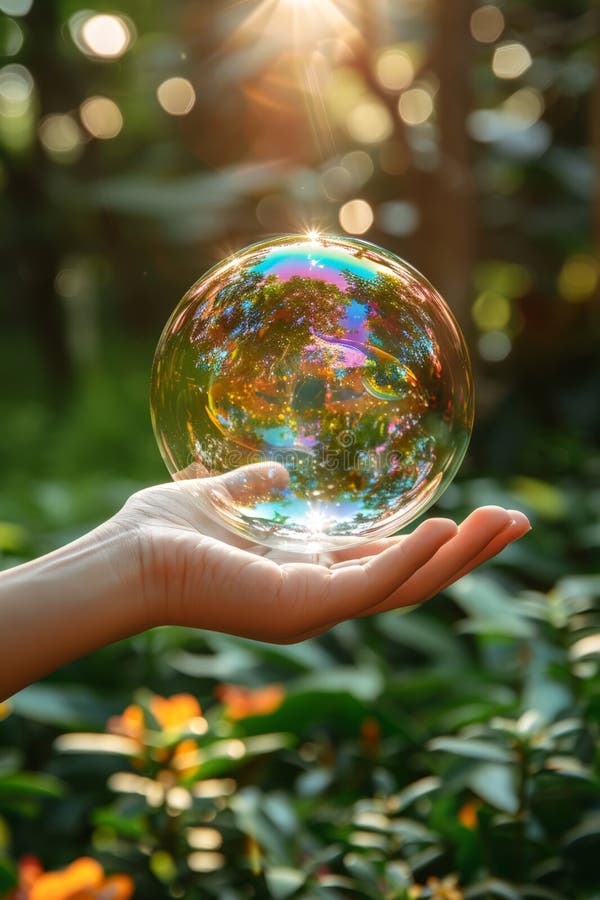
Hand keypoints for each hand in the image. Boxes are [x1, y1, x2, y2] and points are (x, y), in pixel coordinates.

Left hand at [112, 462, 530, 643]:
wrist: (127, 559)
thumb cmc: (163, 533)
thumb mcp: (220, 499)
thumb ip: (250, 489)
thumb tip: (272, 472)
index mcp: (305, 572)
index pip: (385, 561)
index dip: (433, 544)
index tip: (475, 518)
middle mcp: (318, 597)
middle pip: (412, 580)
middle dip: (468, 555)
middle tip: (516, 525)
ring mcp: (314, 608)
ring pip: (407, 588)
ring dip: (460, 558)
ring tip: (506, 523)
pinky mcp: (303, 607)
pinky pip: (372, 584)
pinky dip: (414, 560)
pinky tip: (451, 530)